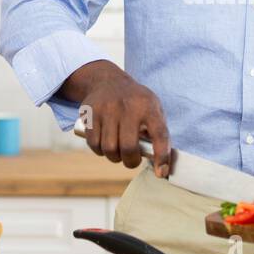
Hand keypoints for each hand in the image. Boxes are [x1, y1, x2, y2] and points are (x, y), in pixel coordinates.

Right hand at [61, 60, 171, 176]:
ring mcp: (107, 109)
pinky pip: (94, 144)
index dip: (162, 157)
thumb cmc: (136, 102)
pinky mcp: (90, 114)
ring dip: (114, 158)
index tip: (162, 173)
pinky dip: (99, 151)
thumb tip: (163, 165)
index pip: (159, 134)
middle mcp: (128, 106)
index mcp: (148, 106)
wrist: (107, 80)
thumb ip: (158, 132)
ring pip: (109, 149)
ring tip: (117, 153)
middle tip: (131, 161)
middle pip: (128, 147)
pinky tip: (104, 146)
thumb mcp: (152, 108)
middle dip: (130, 162)